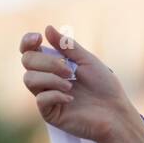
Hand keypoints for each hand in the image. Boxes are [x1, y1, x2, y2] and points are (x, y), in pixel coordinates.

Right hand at [19, 26, 137, 142]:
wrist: (116, 114)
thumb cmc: (105, 87)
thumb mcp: (88, 61)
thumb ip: (68, 46)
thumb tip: (47, 28)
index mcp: (53, 65)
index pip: (29, 50)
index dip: (27, 42)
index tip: (38, 38)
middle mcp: (46, 80)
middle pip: (27, 61)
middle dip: (48, 62)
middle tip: (70, 72)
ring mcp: (47, 97)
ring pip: (29, 79)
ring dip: (50, 79)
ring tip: (71, 86)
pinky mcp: (50, 114)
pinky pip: (40, 99)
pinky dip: (54, 95)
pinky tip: (71, 98)